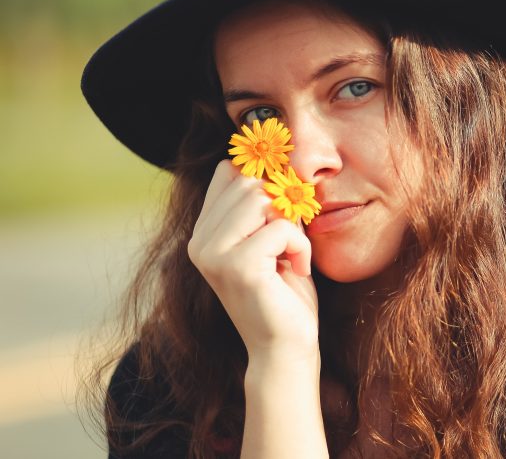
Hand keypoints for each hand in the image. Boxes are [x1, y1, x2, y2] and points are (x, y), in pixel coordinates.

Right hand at [188, 160, 318, 361]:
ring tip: (290, 256)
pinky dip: (300, 247)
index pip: (228, 173)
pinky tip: (296, 269)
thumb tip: (274, 163)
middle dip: (281, 206)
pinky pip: (281, 228)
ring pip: (262, 200)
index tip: (283, 207)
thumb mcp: (272, 238)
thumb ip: (266, 206)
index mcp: (203, 233)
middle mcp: (200, 242)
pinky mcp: (238, 266)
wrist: (285, 347)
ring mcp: (214, 254)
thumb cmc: (284, 292)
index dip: (263, 180)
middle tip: (288, 241)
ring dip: (291, 226)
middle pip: (248, 183)